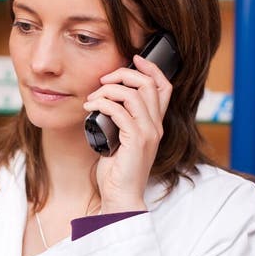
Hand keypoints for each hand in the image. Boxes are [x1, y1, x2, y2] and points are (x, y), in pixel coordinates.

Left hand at [83, 53, 172, 212]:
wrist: (121, 196)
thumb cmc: (117, 171)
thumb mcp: (120, 140)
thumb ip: (119, 122)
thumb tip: (103, 102)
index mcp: (154, 124)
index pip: (163, 87)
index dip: (151, 69)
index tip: (134, 60)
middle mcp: (156, 126)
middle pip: (148, 84)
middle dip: (124, 74)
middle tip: (103, 80)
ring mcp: (148, 133)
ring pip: (133, 94)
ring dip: (109, 90)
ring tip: (93, 98)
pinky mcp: (136, 140)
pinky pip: (120, 111)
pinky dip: (103, 104)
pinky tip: (90, 108)